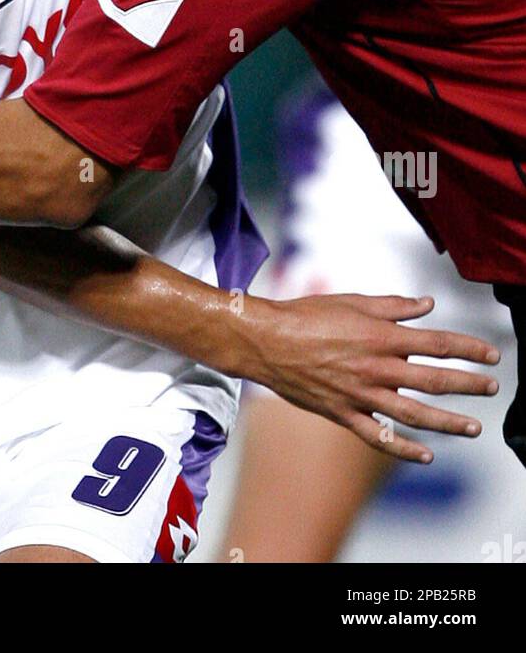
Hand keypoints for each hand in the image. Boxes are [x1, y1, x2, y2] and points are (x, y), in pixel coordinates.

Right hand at [239, 292, 499, 462]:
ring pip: (413, 414)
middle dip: (468, 385)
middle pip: (433, 380)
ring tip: (473, 428)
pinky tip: (426, 455)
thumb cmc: (306, 316)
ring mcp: (360, 394)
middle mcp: (375, 368)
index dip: (468, 349)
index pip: (436, 344)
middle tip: (492, 387)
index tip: (490, 354)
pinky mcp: (343, 414)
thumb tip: (426, 305)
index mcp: (379, 336)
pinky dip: (404, 449)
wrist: (265, 341)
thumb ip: (392, 306)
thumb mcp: (351, 301)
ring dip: (448, 422)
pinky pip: (379, 436)